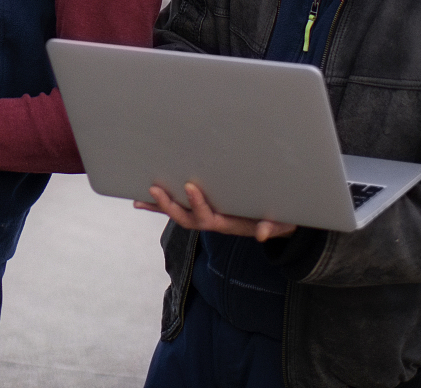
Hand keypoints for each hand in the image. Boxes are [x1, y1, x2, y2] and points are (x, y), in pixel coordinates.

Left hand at [136, 181, 296, 242]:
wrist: (275, 223)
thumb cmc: (279, 219)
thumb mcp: (281, 222)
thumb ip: (273, 227)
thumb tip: (263, 233)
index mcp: (229, 224)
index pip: (209, 218)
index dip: (198, 205)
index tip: (190, 187)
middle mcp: (214, 222)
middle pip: (187, 219)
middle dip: (171, 205)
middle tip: (155, 188)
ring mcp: (207, 217)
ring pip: (180, 215)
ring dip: (160, 207)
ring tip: (139, 199)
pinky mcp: (203, 211)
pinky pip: (180, 208)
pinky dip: (162, 206)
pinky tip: (145, 200)